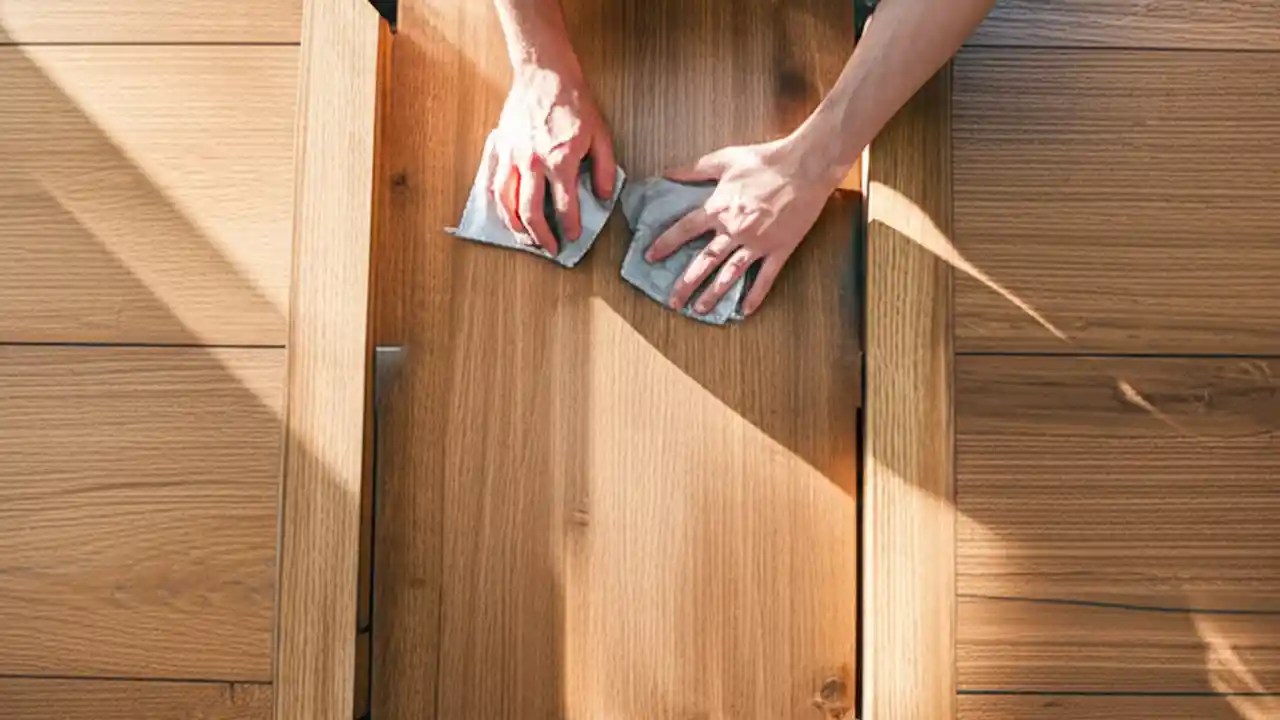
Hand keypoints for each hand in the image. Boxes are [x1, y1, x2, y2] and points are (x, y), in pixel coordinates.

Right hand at [489, 65, 615, 254]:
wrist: (544, 74)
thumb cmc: (574, 102)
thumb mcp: (601, 135)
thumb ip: (605, 169)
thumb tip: (604, 196)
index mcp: (560, 161)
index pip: (564, 206)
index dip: (570, 226)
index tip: (572, 236)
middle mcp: (533, 163)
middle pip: (531, 212)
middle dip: (541, 236)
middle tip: (549, 248)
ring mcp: (512, 156)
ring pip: (507, 202)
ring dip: (515, 226)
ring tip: (525, 238)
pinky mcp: (500, 148)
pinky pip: (494, 182)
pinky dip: (498, 202)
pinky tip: (505, 212)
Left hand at [646, 136, 841, 315]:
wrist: (805, 166)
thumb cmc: (765, 160)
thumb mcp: (724, 159)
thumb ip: (694, 169)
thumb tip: (667, 173)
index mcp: (719, 208)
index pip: (685, 230)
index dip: (665, 244)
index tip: (650, 258)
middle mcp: (734, 230)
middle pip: (704, 261)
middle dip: (686, 283)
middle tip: (673, 302)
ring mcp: (757, 243)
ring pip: (730, 274)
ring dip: (713, 294)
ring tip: (700, 310)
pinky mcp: (779, 249)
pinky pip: (765, 277)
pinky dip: (755, 295)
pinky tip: (744, 311)